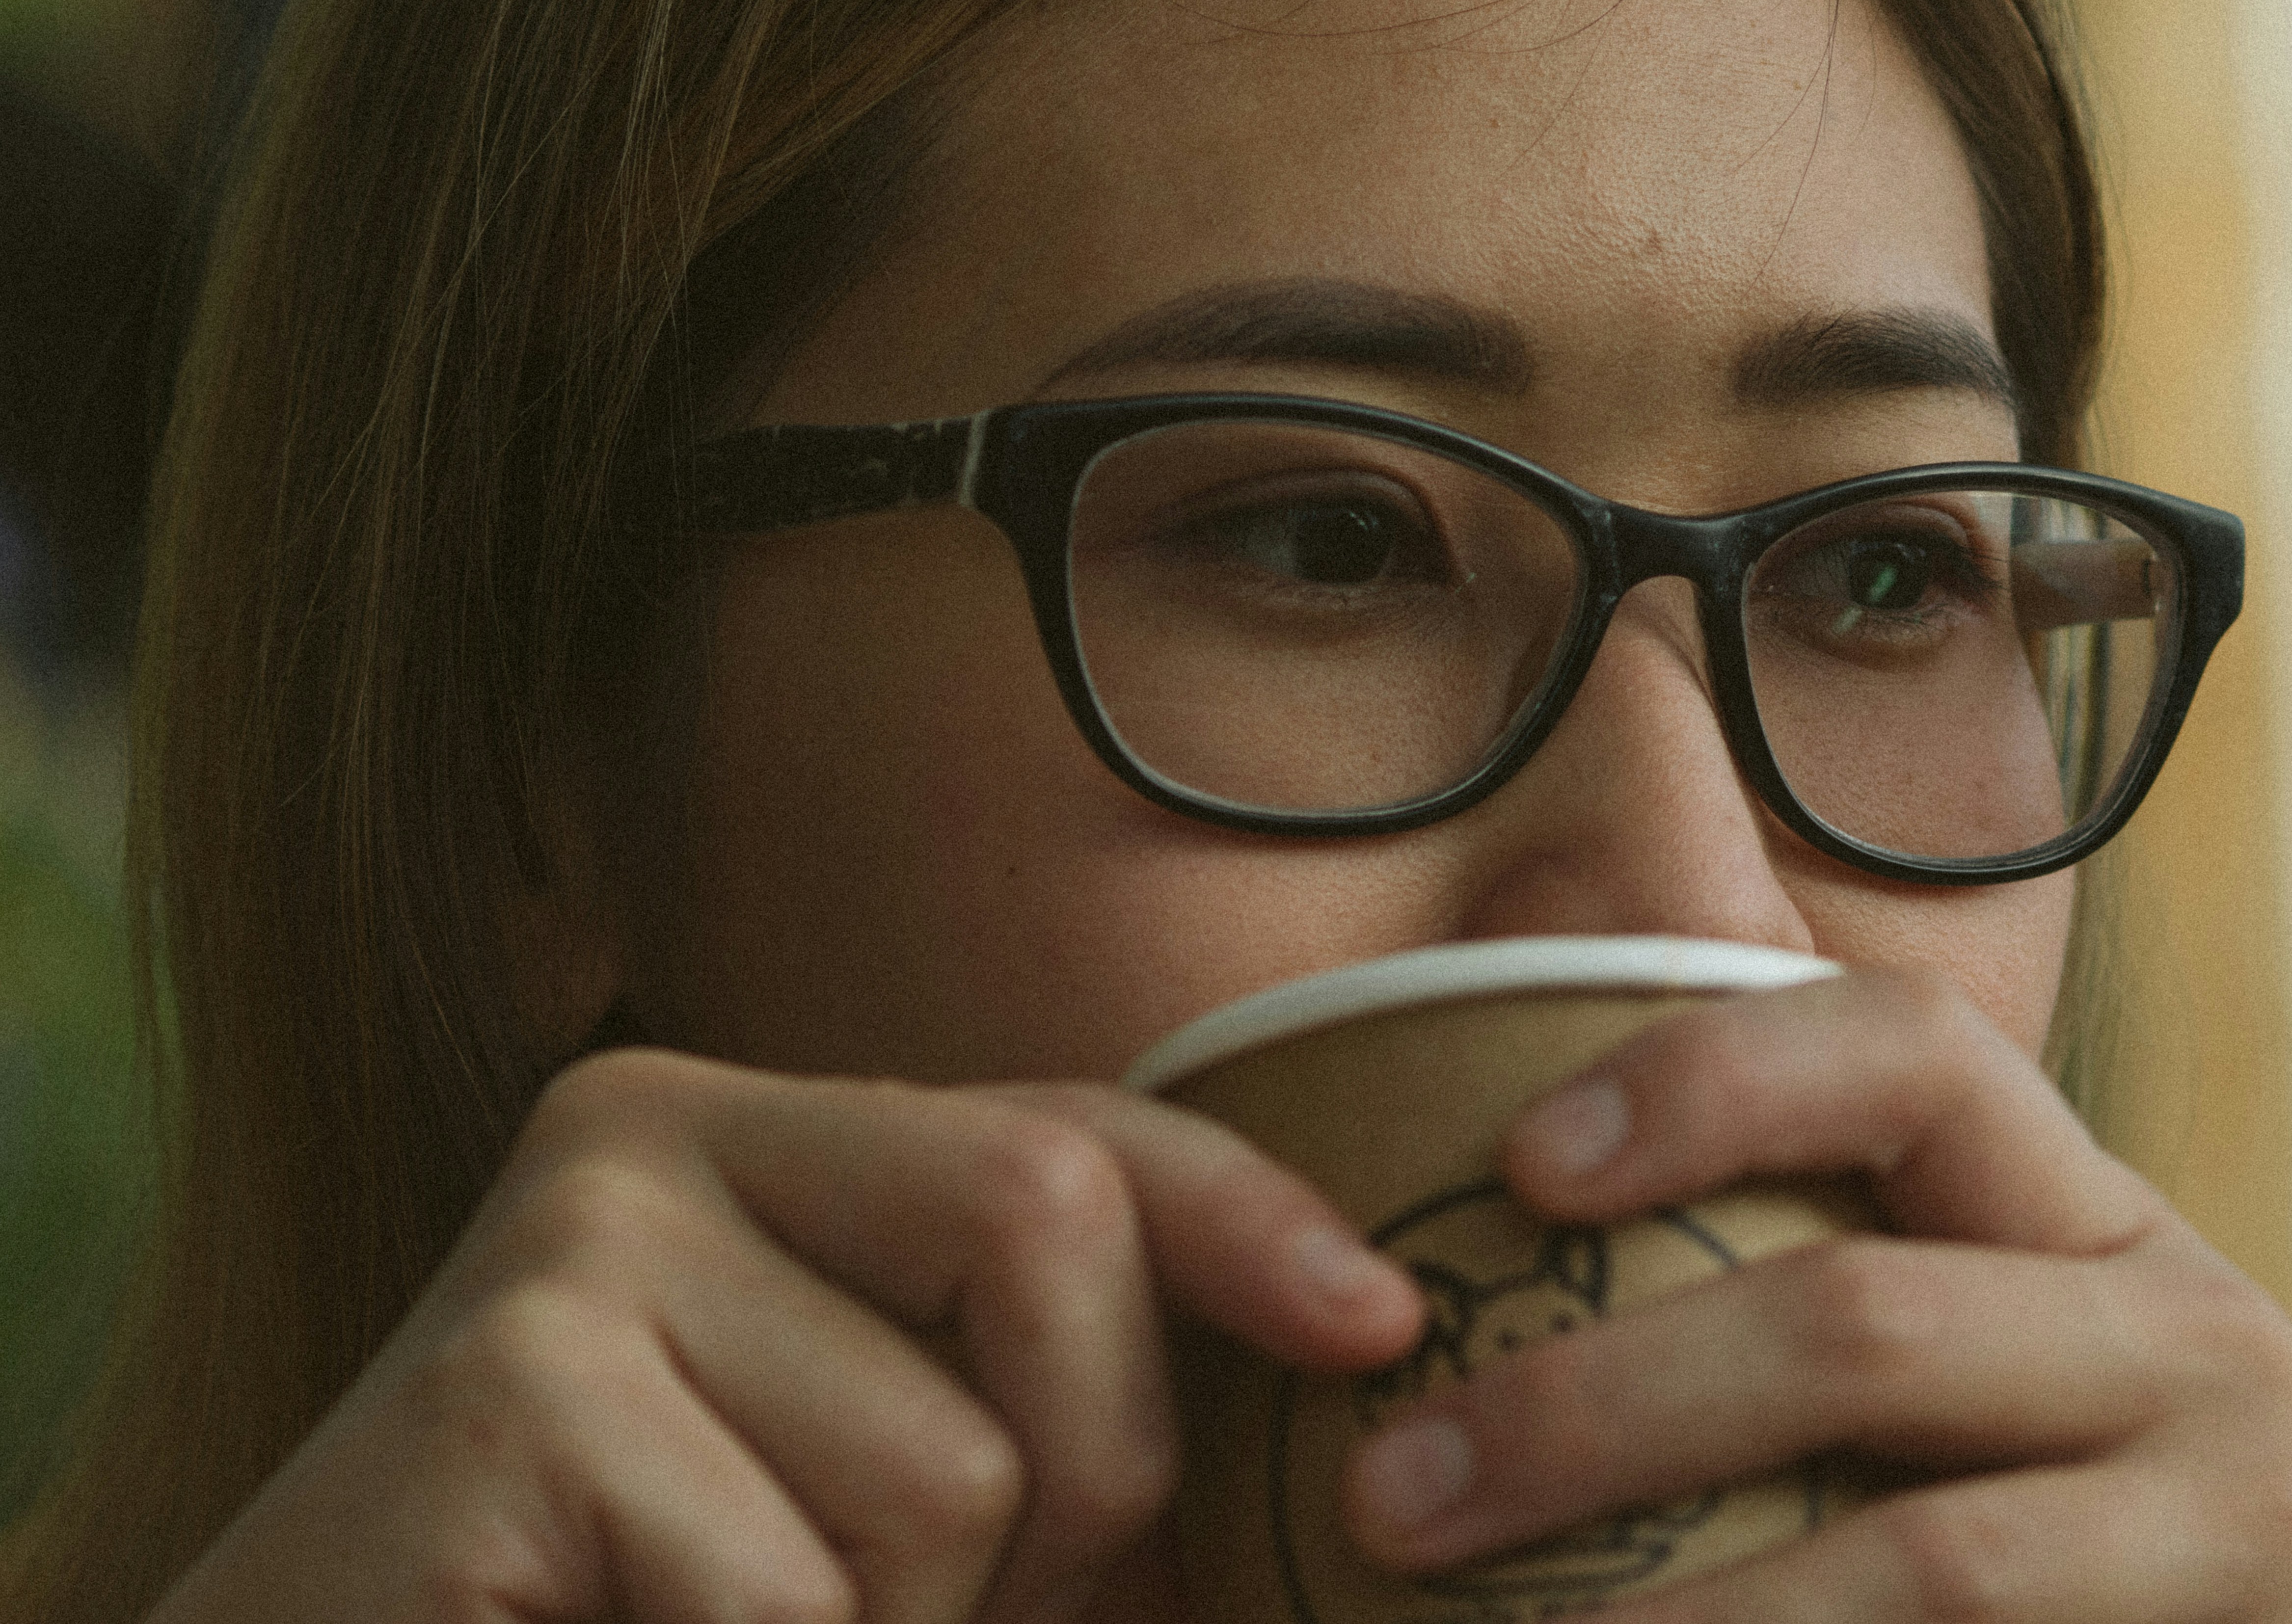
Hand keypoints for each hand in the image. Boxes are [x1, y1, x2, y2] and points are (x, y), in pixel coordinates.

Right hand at [150, 1047, 1420, 1623]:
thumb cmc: (655, 1616)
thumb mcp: (896, 1513)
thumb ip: (1063, 1443)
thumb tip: (1349, 1381)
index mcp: (767, 1138)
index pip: (1074, 1126)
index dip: (1250, 1216)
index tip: (1380, 1324)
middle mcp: (659, 1128)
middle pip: (1047, 1227)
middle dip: (1086, 1485)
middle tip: (942, 1608)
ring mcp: (569, 1240)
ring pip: (945, 1465)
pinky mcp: (501, 1387)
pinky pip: (788, 1591)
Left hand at [1337, 965, 2291, 1621]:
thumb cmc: (2211, 1554)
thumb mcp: (2091, 1398)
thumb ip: (1904, 1341)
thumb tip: (1540, 1392)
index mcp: (2110, 1239)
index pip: (1914, 1051)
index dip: (1706, 1077)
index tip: (1520, 1161)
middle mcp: (2193, 1342)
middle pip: (1851, 1322)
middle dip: (1590, 1411)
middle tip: (1389, 1497)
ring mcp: (2257, 1520)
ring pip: (1916, 1564)